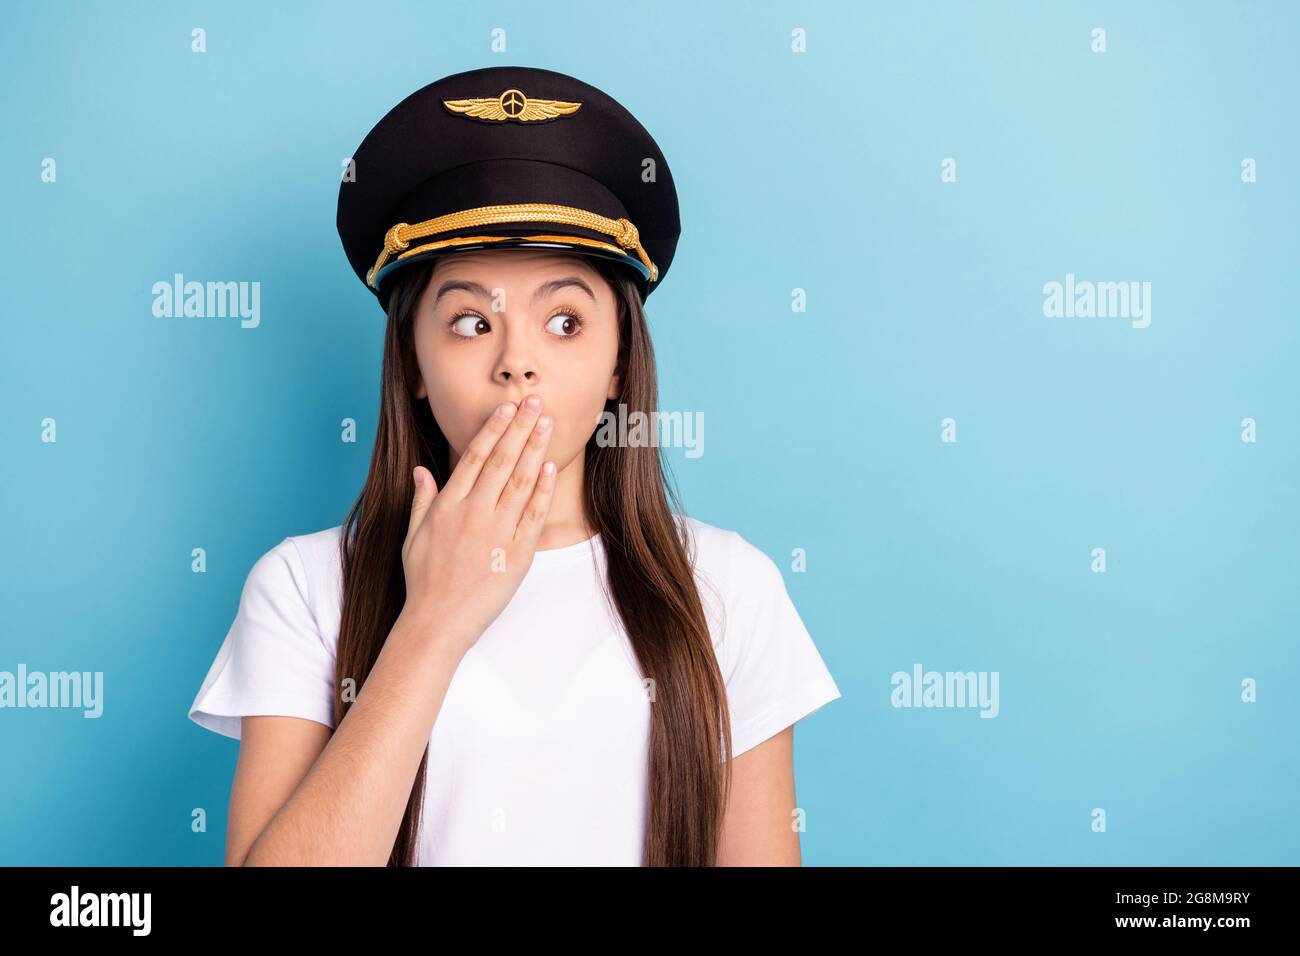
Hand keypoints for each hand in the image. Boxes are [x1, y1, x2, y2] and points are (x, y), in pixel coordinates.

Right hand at [399, 395, 556, 656]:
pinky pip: (533, 516)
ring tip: (548, 424)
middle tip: (536, 402)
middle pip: (502, 461)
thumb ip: (421, 500)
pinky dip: (542, 490)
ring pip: (520, 482)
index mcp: (448, 506)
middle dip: (520, 428)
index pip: (475, 457)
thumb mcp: (413, 537)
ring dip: (535, 450)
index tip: (507, 408)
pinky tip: (551, 468)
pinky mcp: (516, 554)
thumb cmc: (424, 581)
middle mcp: (473, 513)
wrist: (438, 622)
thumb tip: (420, 471)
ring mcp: (497, 533)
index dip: (494, 430)